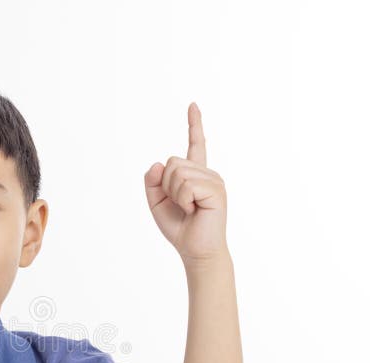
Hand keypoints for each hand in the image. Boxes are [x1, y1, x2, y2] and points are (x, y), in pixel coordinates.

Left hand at [144, 102, 227, 265]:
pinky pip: (186, 185)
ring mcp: (214, 180)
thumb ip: (152, 183)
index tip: (192, 105)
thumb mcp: (156, 203)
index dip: (194, 125)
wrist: (194, 249)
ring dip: (175, 194)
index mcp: (195, 175)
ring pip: (177, 173)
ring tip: (189, 208)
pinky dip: (183, 200)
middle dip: (166, 186)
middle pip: (172, 162)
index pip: (195, 145)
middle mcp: (207, 173)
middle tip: (181, 205)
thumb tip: (157, 163)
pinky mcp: (216, 190)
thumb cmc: (179, 227)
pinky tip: (195, 209)